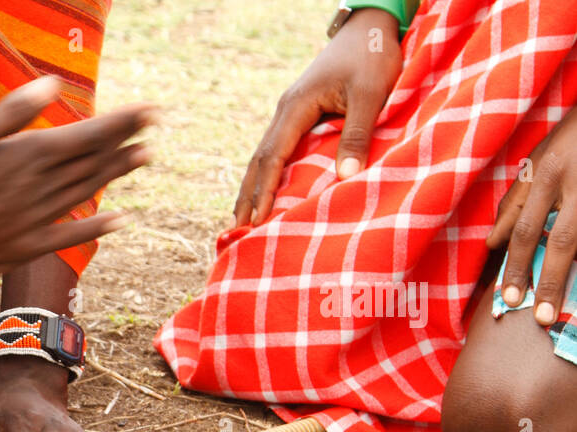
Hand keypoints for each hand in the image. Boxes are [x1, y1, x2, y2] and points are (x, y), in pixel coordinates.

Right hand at [0, 76, 153, 285]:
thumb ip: (12, 111)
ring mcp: (39, 219)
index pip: (88, 135)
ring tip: (144, 156)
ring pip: (87, 191)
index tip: (148, 110)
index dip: (121, 123)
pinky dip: (98, 225)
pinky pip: (72, 233)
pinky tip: (120, 221)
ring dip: (118, 173)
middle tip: (155, 125)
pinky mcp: (31, 245)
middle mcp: (43, 187)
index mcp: (31, 157)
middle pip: (93, 161)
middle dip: (127, 140)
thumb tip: (52, 85)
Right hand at [234, 8, 401, 227]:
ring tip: (244, 218)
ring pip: (263, 155)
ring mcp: (289, 112)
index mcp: (296, 107)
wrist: (369, 25)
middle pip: (258, 160)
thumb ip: (358, 133)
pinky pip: (276, 149)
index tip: (257, 220)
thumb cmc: (371, 55)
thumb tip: (346, 177)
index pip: (272, 156)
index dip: (264, 191)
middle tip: (237, 229)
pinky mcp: (298, 113)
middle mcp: (285, 111)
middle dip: (247, 196)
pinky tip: (266, 190)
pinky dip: (267, 174)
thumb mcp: (370, 93)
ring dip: (252, 187)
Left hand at [488, 108, 576, 325]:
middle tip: (540, 318)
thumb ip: (516, 200)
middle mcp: (575, 181)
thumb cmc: (574, 134)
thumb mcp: (540, 158)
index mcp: (549, 173)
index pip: (525, 228)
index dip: (515, 266)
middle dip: (548, 281)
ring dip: (574, 276)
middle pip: (561, 241)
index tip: (508, 300)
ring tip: (564, 310)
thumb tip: (492, 243)